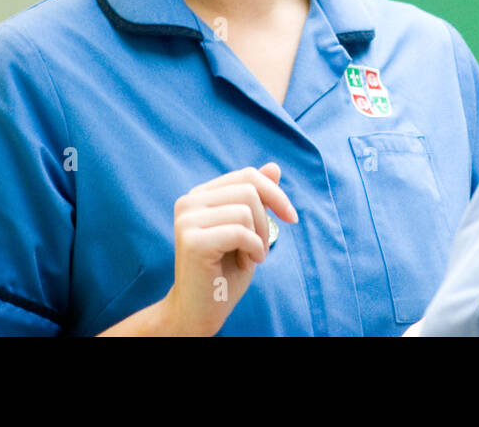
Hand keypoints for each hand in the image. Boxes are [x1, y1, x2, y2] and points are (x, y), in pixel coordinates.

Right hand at [98, 163, 298, 335]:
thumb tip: (274, 166)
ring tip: (249, 257)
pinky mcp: (192, 241)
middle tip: (260, 248)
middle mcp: (188, 202)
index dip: (275, 193)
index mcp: (200, 196)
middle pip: (249, 189)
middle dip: (266, 220)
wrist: (201, 312)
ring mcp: (187, 220)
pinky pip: (240, 232)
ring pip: (246, 210)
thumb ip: (257, 198)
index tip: (291, 218)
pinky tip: (247, 263)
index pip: (247, 176)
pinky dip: (254, 249)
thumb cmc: (226, 271)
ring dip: (259, 238)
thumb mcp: (249, 229)